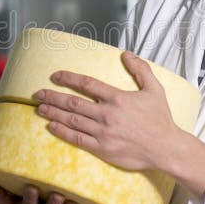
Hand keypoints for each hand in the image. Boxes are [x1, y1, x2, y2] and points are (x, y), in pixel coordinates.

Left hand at [34, 51, 179, 171]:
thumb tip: (126, 54)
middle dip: (53, 96)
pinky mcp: (103, 149)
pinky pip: (77, 139)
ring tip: (40, 107)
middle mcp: (107, 114)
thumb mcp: (155, 89)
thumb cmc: (161, 119)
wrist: (166, 148)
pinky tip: (51, 127)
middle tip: (38, 93)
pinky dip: (62, 132)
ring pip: (72, 120)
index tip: (55, 76)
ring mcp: (103, 133)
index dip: (68, 78)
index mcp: (118, 98)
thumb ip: (141, 69)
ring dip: (53, 113)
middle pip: (73, 103)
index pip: (87, 84)